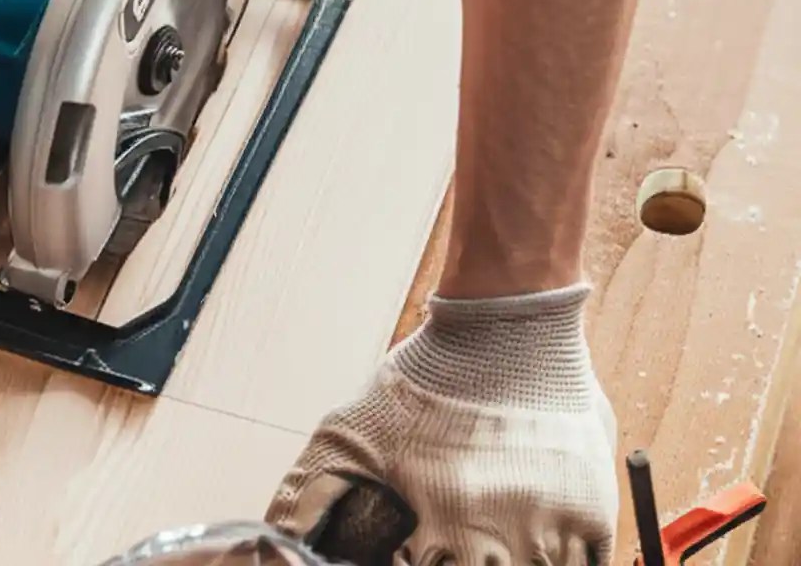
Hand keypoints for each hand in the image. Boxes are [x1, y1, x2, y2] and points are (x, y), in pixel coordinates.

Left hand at [265, 285, 619, 565]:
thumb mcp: (351, 432)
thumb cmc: (427, 377)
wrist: (504, 329)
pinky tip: (541, 549)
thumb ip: (313, 491)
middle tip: (458, 541)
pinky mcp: (592, 508)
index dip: (416, 563)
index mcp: (442, 522)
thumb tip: (278, 536)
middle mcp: (499, 533)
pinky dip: (568, 563)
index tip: (417, 548)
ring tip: (497, 541)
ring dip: (516, 564)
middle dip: (466, 565)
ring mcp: (551, 523)